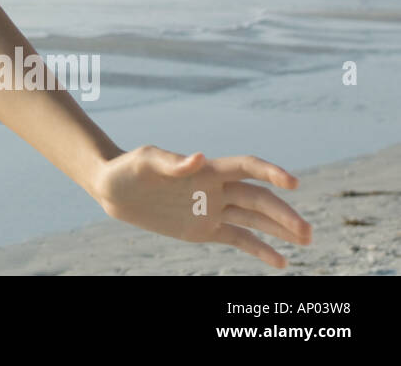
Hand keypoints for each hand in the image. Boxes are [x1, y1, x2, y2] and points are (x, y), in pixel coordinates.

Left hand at [91, 145, 312, 268]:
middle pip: (258, 199)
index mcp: (207, 170)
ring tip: (307, 241)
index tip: (293, 184)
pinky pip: (238, 239)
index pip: (246, 168)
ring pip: (254, 220)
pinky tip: (281, 262)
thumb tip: (199, 158)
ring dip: (281, 230)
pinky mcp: (204, 230)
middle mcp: (215, 189)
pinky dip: (260, 250)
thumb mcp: (146, 162)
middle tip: (307, 232)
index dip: (270, 172)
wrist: (113, 188)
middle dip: (283, 214)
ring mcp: (212, 210)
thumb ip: (172, 162)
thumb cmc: (129, 168)